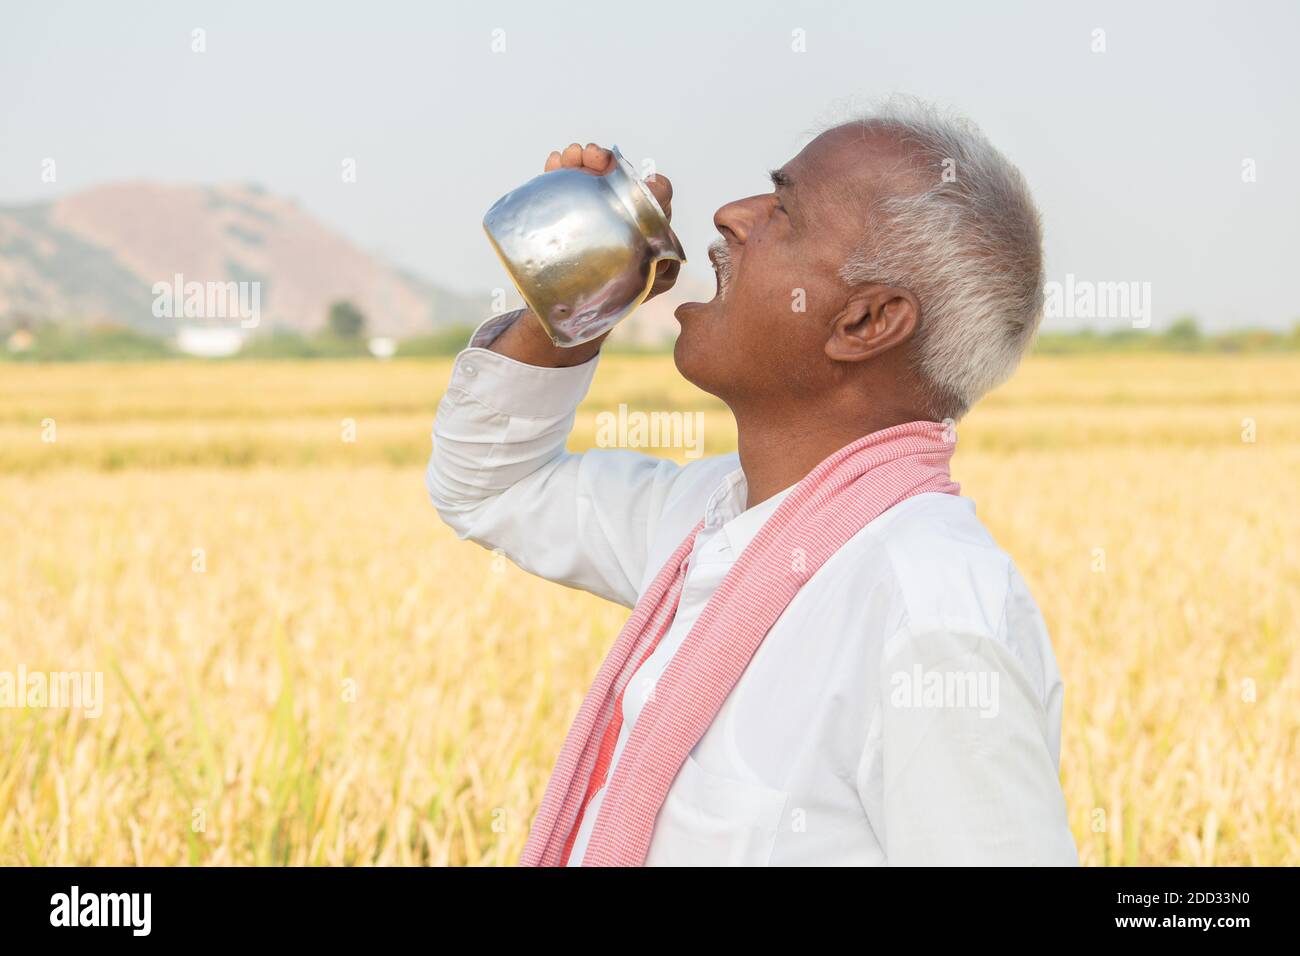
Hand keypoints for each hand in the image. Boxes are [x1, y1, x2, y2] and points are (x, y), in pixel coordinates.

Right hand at [544, 142, 679, 300]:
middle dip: (601, 159)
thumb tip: (663, 230)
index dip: (646, 180)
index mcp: (647, 218)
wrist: (578, 311)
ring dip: (578, 158)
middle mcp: (620, 207)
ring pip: (587, 172)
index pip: (655, 190)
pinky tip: (554, 162)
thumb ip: (665, 259)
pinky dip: (557, 168)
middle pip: (615, 173)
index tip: (633, 178)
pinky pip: (561, 183)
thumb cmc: (625, 295)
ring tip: (566, 158)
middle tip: (588, 157)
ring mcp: (592, 207)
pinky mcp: (566, 210)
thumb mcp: (655, 280)